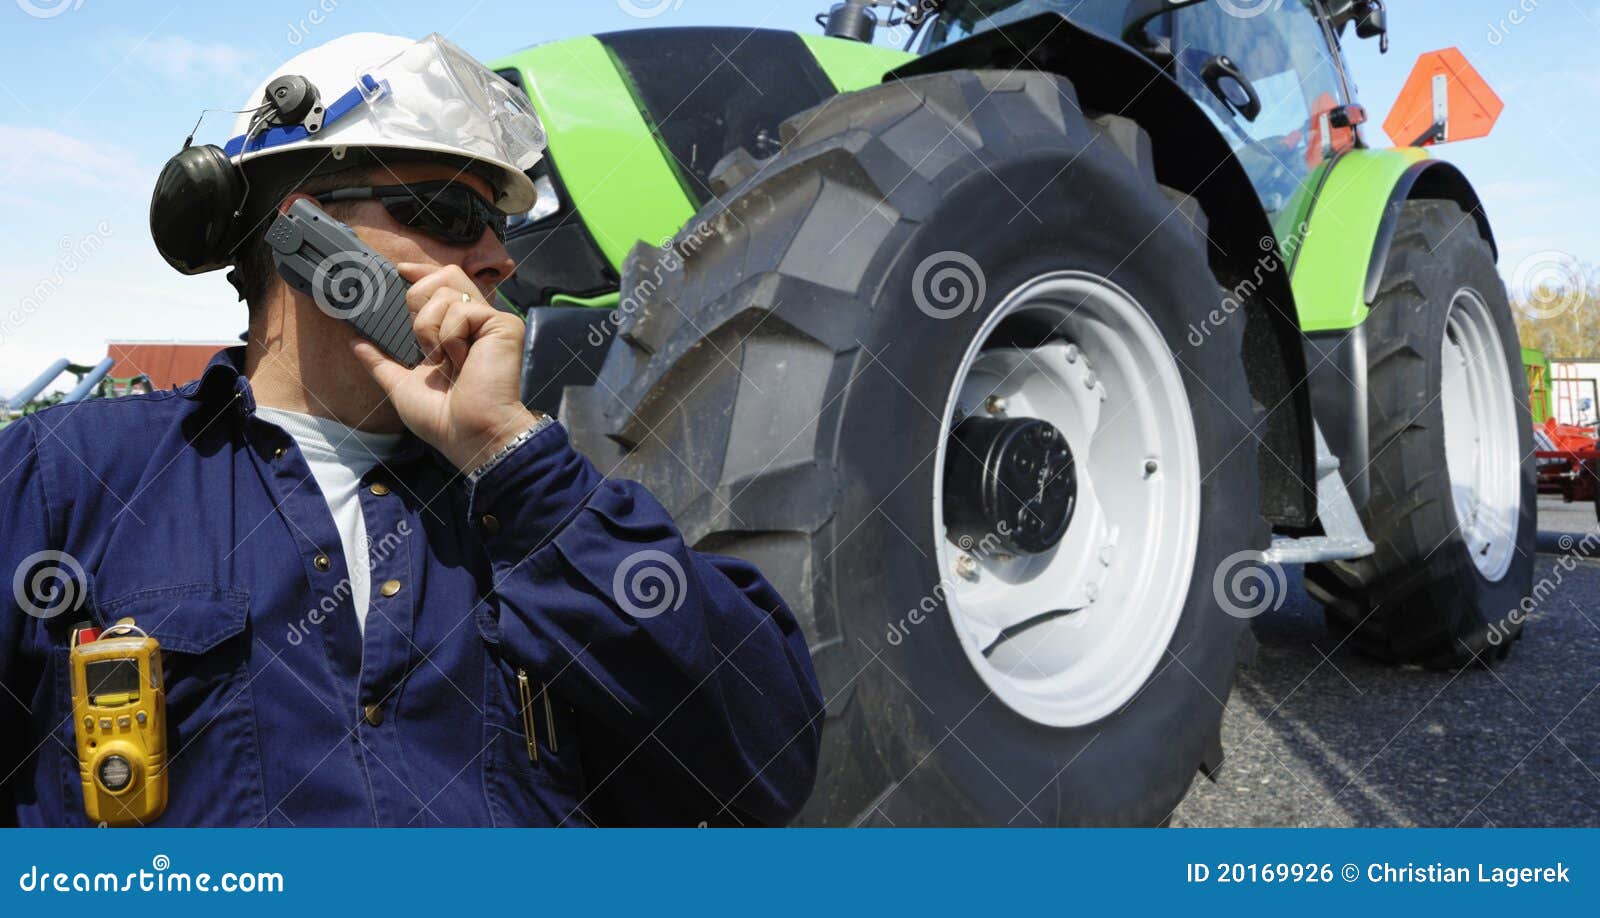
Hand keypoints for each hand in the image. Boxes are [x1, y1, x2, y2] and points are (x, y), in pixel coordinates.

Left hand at [350, 262, 541, 473]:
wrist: (468, 433)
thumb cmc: (442, 418)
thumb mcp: (401, 385)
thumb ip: (380, 361)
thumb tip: (355, 342)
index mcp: (454, 332)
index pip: (441, 284)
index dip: (421, 272)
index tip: (398, 270)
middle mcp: (474, 322)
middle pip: (445, 275)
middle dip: (420, 301)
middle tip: (423, 340)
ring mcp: (490, 322)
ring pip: (447, 293)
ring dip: (431, 330)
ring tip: (444, 360)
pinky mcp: (503, 325)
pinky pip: (463, 309)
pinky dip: (451, 337)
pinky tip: (461, 360)